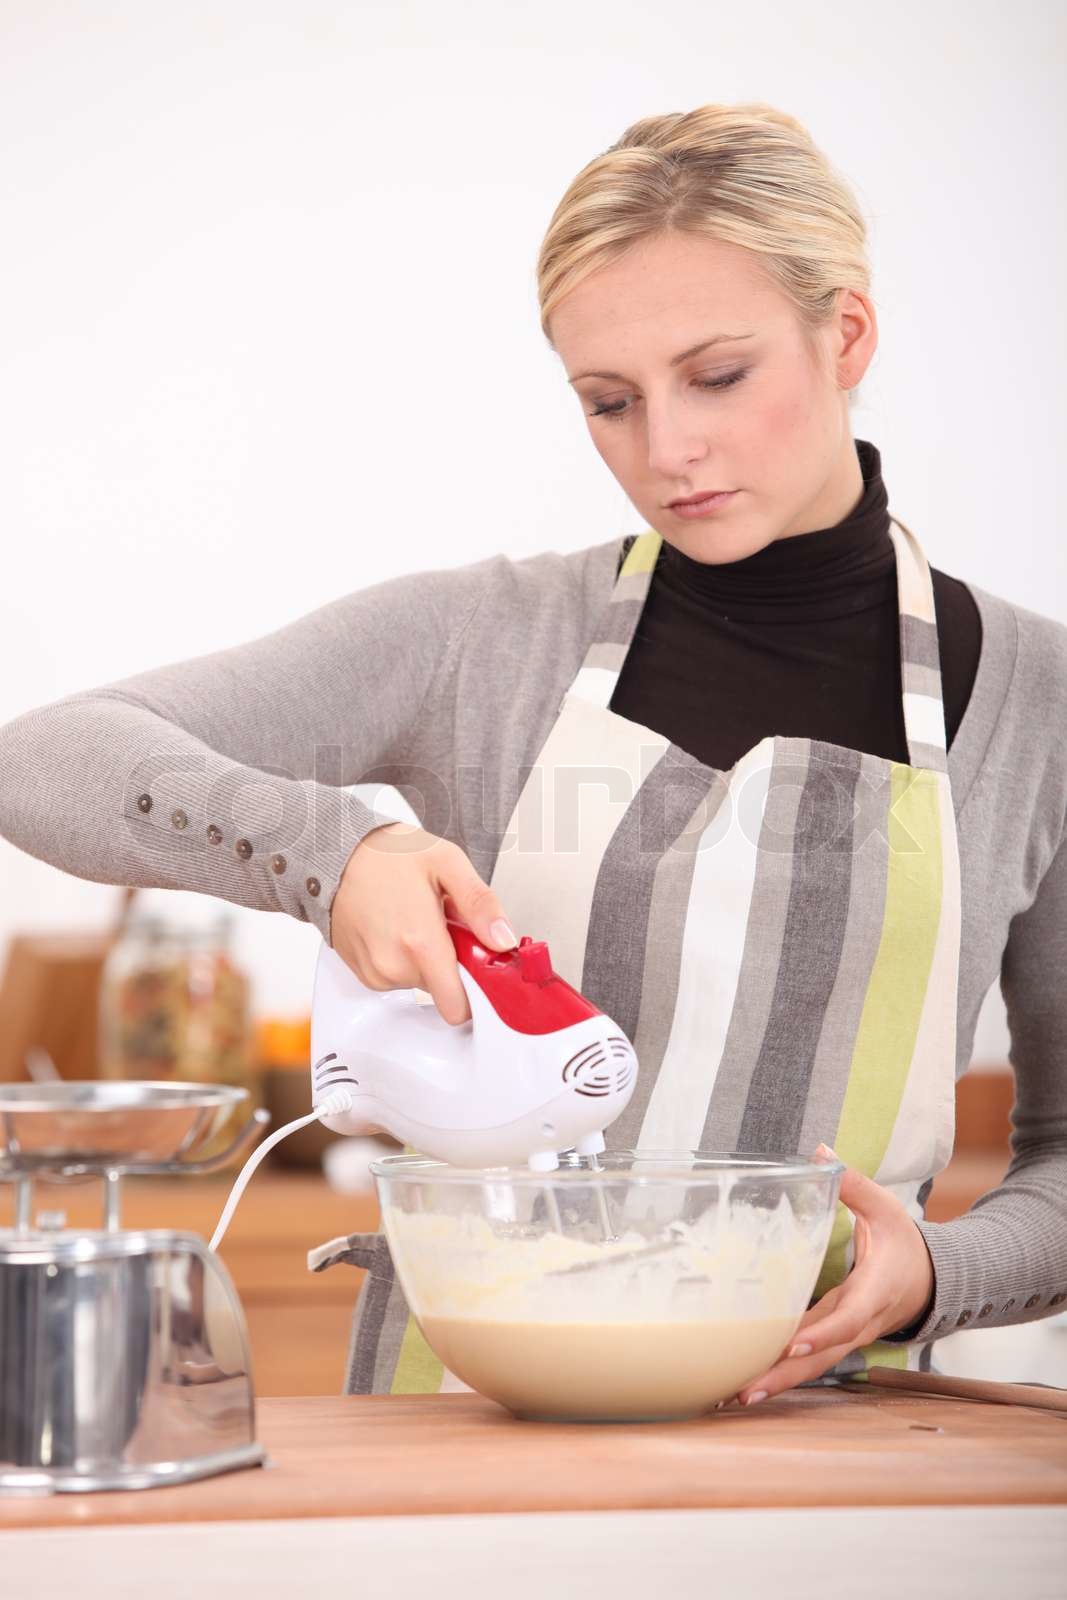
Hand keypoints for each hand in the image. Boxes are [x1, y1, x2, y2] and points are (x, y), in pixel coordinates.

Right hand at [330, 824, 517, 1026]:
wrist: (334, 853)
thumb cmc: (387, 854)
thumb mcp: (447, 862)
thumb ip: (480, 904)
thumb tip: (503, 940)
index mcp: (419, 942)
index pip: (457, 1006)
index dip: (475, 990)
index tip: (479, 966)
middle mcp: (393, 965)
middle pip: (442, 989)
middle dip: (450, 961)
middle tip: (442, 924)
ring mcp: (374, 972)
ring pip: (419, 983)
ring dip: (424, 959)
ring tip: (414, 919)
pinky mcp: (362, 973)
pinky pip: (396, 978)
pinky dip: (402, 958)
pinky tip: (395, 927)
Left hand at [732, 1144, 934, 1406]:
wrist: (931, 1281)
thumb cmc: (904, 1242)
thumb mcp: (886, 1208)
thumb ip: (853, 1184)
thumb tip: (821, 1151)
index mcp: (875, 1291)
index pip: (847, 1318)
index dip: (820, 1333)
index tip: (790, 1345)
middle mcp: (860, 1323)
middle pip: (822, 1357)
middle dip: (784, 1375)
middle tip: (744, 1391)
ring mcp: (847, 1336)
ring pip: (812, 1366)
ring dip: (775, 1383)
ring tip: (733, 1398)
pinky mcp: (833, 1338)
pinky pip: (807, 1361)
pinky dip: (778, 1373)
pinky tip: (744, 1383)